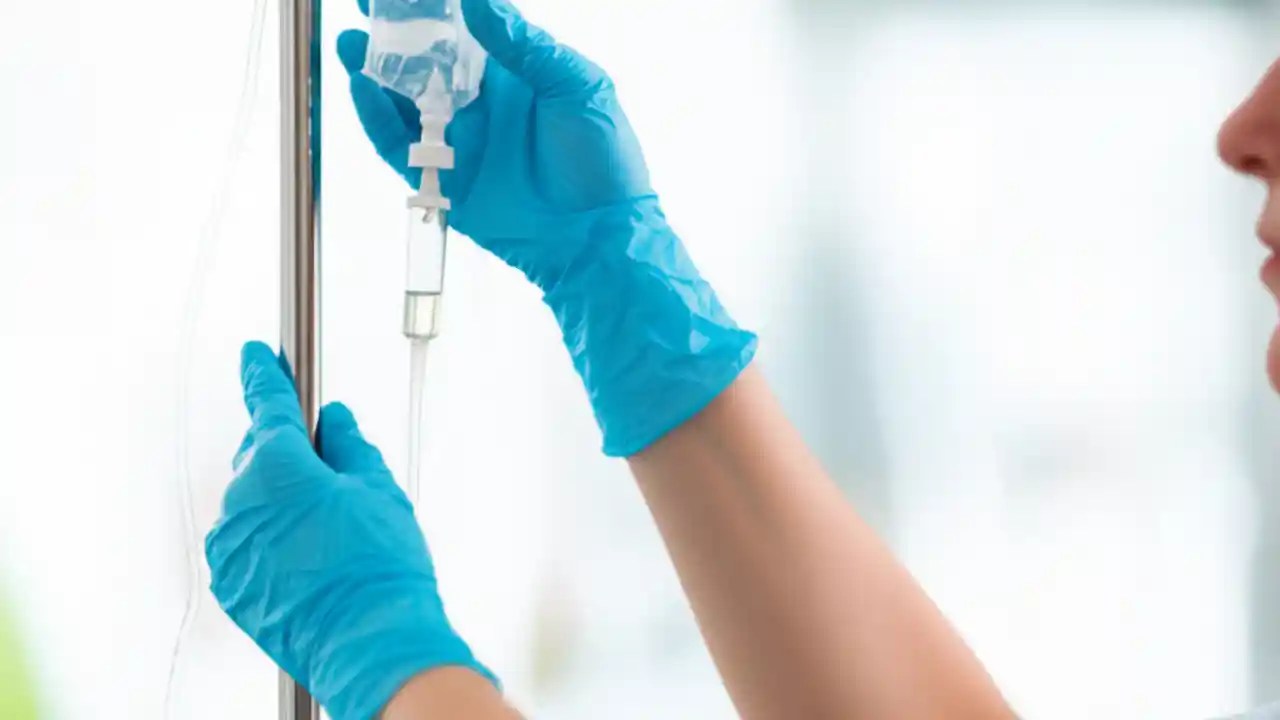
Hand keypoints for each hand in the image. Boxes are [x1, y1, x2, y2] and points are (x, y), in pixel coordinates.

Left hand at [205, 342, 494, 719]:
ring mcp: (230, 548)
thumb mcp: (378, 490)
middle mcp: (241, 503)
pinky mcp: (231, 584)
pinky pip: (246, 544)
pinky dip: (270, 542)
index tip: (255, 356)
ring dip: (281, 504)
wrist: (370, 643)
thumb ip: (351, 446)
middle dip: (291, 457)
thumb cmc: (378, 571)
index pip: (266, 404)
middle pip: (260, 457)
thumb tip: (336, 424)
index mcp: (278, 468)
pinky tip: (312, 559)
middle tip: (334, 477)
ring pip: (253, 503)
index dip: (262, 374)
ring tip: (331, 534)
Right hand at [338, 0, 756, 455]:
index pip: (463, 27)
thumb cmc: (603, 157)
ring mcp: (460, 139)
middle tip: (365, 6)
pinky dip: (377, 117)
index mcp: (513, 72)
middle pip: (424, 58)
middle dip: (393, 31)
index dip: (432, 7)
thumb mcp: (573, 86)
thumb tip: (477, 0)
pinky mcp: (444, 178)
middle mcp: (480, 102)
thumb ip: (523, 44)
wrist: (598, 235)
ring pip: (404, 98)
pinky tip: (362, 86)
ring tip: (352, 40)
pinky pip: (399, 144)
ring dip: (374, 68)